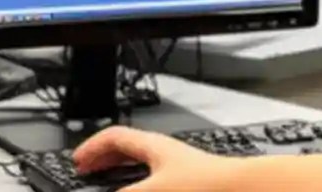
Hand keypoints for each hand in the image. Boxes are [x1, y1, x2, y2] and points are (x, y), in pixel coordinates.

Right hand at [72, 126, 239, 191]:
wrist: (243, 189)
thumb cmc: (206, 183)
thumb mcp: (152, 190)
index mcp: (153, 146)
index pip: (115, 136)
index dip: (92, 147)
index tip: (78, 160)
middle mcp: (166, 154)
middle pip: (129, 149)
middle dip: (106, 160)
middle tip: (90, 171)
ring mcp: (180, 168)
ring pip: (144, 166)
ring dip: (123, 174)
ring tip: (114, 185)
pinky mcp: (190, 183)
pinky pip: (159, 180)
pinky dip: (143, 185)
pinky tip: (145, 191)